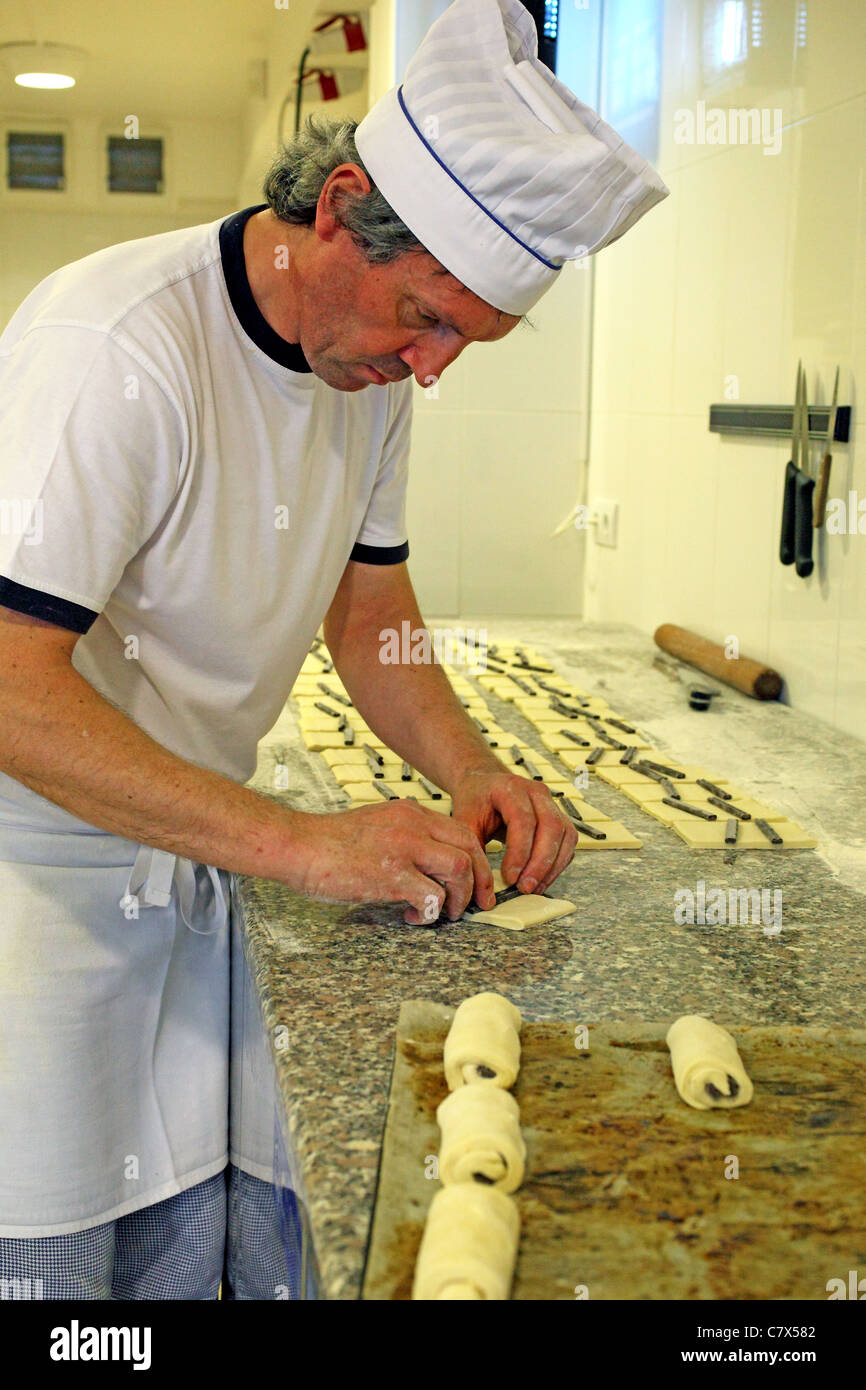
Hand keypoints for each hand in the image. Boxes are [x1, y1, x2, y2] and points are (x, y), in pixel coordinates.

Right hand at [290, 799, 494, 924]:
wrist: (300, 845)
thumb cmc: (332, 841)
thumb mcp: (378, 823)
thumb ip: (405, 835)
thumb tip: (427, 863)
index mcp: (411, 813)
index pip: (462, 832)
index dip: (477, 860)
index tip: (477, 882)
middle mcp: (414, 826)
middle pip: (470, 849)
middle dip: (480, 881)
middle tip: (476, 905)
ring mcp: (404, 849)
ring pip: (459, 870)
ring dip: (458, 899)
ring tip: (443, 913)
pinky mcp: (392, 875)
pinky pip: (432, 897)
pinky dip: (430, 913)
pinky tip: (413, 916)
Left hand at [449, 768, 576, 894]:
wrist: (485, 785)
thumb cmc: (475, 801)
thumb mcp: (464, 821)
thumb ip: (473, 851)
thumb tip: (481, 887)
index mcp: (510, 788)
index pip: (523, 820)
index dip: (519, 852)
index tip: (510, 878)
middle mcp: (536, 791)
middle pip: (550, 826)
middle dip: (540, 863)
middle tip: (525, 887)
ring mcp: (551, 803)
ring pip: (565, 834)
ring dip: (552, 866)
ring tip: (534, 887)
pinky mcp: (559, 817)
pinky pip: (568, 841)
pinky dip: (558, 863)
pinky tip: (542, 879)